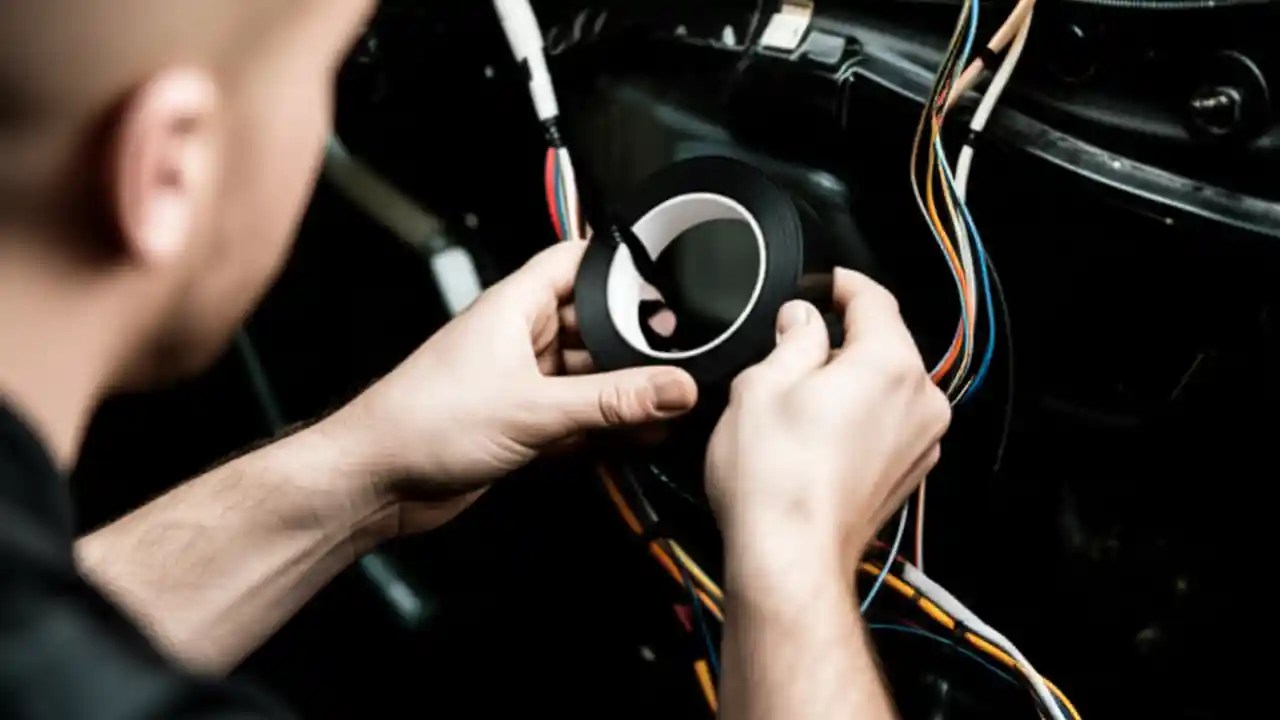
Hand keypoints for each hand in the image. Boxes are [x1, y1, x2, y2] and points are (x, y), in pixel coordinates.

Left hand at [324, 241, 697, 533]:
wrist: (376, 481)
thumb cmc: (424, 422)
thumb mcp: (534, 407)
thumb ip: (611, 400)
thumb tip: (675, 387)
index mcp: (515, 307)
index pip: (575, 262)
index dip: (618, 266)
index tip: (666, 281)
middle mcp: (519, 338)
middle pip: (592, 323)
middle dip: (634, 340)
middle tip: (681, 357)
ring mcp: (520, 381)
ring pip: (588, 374)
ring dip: (624, 391)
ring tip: (673, 404)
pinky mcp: (520, 423)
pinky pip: (576, 416)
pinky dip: (606, 426)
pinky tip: (641, 436)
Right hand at [705, 269, 949, 575]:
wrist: (790, 558)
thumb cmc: (775, 477)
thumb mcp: (762, 384)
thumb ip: (792, 339)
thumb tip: (803, 319)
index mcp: (890, 362)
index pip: (874, 297)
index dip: (841, 283)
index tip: (820, 283)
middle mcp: (920, 398)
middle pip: (884, 343)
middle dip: (840, 338)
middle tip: (788, 349)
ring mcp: (921, 440)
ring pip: (886, 386)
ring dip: (850, 381)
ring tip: (797, 402)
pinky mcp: (909, 473)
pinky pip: (887, 424)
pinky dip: (859, 418)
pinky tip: (816, 437)